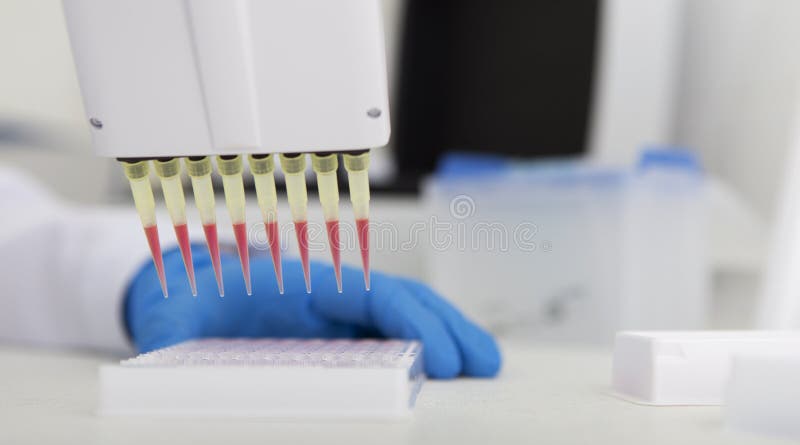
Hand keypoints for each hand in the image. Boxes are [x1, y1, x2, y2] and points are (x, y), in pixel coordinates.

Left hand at [125, 244, 500, 378]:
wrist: (194, 292)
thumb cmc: (191, 297)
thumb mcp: (172, 314)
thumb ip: (170, 333)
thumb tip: (167, 355)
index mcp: (300, 283)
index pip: (367, 293)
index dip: (408, 318)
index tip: (438, 352)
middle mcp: (329, 295)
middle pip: (401, 301)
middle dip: (446, 326)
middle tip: (483, 363)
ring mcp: (338, 313)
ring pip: (405, 317)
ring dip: (447, 335)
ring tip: (483, 363)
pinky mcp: (339, 331)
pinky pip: (391, 335)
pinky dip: (425, 347)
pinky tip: (447, 366)